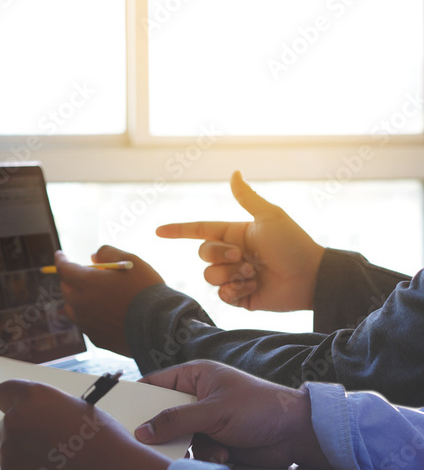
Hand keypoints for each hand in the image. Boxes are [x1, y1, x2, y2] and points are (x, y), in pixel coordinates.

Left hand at [0, 379, 169, 469]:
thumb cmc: (106, 443)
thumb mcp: (78, 409)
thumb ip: (49, 408)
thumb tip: (40, 416)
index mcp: (33, 397)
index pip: (3, 393)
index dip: (13, 403)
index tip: (21, 412)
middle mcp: (16, 421)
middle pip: (9, 425)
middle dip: (24, 434)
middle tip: (49, 445)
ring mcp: (11, 452)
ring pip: (12, 452)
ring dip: (27, 457)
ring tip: (59, 466)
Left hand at [57, 246, 162, 355]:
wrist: (160, 327)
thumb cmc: (146, 291)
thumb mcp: (131, 261)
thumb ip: (108, 253)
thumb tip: (93, 256)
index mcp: (85, 283)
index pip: (63, 268)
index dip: (60, 259)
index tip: (60, 255)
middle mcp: (80, 304)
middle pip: (66, 288)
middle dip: (71, 278)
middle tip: (83, 274)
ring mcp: (86, 324)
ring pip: (72, 309)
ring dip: (78, 299)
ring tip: (94, 295)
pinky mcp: (96, 339)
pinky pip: (86, 324)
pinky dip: (89, 316)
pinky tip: (104, 313)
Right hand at [136, 361, 329, 469]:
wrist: (297, 433)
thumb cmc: (260, 407)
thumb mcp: (213, 411)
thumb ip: (176, 420)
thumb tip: (143, 431)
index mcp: (194, 375)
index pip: (155, 383)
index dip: (138, 397)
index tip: (120, 412)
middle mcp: (197, 396)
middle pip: (163, 412)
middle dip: (163, 429)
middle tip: (155, 441)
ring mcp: (206, 419)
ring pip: (178, 435)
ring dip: (190, 446)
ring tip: (208, 448)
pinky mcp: (216, 440)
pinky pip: (195, 449)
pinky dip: (205, 455)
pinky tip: (223, 454)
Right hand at [155, 170, 325, 311]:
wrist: (311, 277)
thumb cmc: (293, 244)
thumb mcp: (269, 216)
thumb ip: (247, 197)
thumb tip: (234, 172)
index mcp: (235, 235)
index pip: (199, 230)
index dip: (178, 231)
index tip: (158, 231)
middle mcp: (232, 255)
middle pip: (203, 254)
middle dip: (219, 255)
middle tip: (242, 257)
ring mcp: (236, 276)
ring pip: (210, 276)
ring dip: (230, 274)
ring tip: (253, 274)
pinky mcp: (242, 297)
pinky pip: (222, 295)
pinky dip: (235, 291)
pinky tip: (254, 288)